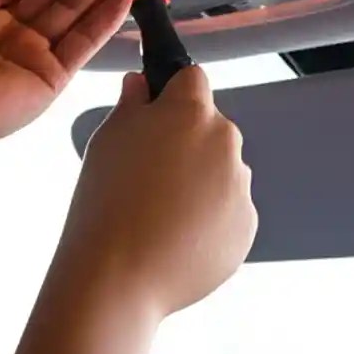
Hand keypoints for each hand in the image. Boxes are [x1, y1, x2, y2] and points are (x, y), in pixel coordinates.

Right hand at [69, 68, 256, 316]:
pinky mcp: (247, 225)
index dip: (172, 93)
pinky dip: (210, 220)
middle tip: (149, 175)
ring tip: (160, 214)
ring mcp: (241, 186)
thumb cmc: (106, 203)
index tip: (156, 112)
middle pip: (211, 129)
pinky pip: (230, 212)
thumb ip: (132, 104)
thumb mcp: (107, 140)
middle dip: (187, 143)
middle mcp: (226, 142)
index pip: (192, 78)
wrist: (119, 275)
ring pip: (222, 172)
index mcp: (191, 112)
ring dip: (201, 183)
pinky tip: (176, 238)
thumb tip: (142, 84)